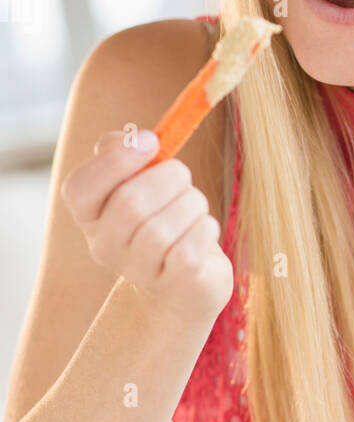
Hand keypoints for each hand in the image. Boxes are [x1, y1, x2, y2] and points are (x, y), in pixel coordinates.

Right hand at [61, 130, 233, 323]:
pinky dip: (205, 228)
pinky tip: (203, 231)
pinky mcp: (174, 284)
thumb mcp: (142, 181)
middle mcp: (105, 247)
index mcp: (90, 215)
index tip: (151, 141)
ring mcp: (138, 271)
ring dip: (192, 203)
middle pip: (130, 202)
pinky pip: (190, 247)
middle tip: (182, 177)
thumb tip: (128, 137)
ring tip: (195, 208)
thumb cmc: (165, 218)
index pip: (80, 188)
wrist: (185, 283)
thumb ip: (125, 152)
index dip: (115, 160)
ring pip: (163, 226)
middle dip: (169, 177)